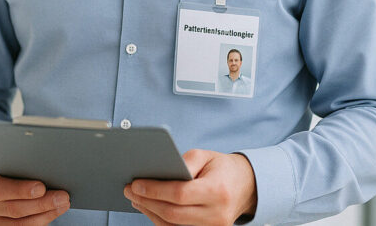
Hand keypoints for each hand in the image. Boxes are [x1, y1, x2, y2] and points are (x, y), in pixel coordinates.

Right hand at [0, 161, 70, 224]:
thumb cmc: (10, 165)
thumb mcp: (10, 159)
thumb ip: (22, 162)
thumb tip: (49, 165)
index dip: (21, 190)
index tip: (41, 188)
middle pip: (14, 208)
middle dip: (42, 203)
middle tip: (63, 197)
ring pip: (20, 223)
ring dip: (46, 214)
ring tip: (63, 204)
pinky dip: (41, 221)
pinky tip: (53, 212)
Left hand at [123, 150, 256, 225]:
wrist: (245, 186)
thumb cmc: (221, 168)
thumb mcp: (205, 156)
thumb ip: (184, 162)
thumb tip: (159, 172)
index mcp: (217, 191)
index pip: (180, 194)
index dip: (155, 190)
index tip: (135, 184)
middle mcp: (217, 214)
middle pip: (173, 213)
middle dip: (147, 202)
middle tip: (129, 190)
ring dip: (150, 213)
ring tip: (136, 199)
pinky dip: (161, 220)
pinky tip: (149, 208)